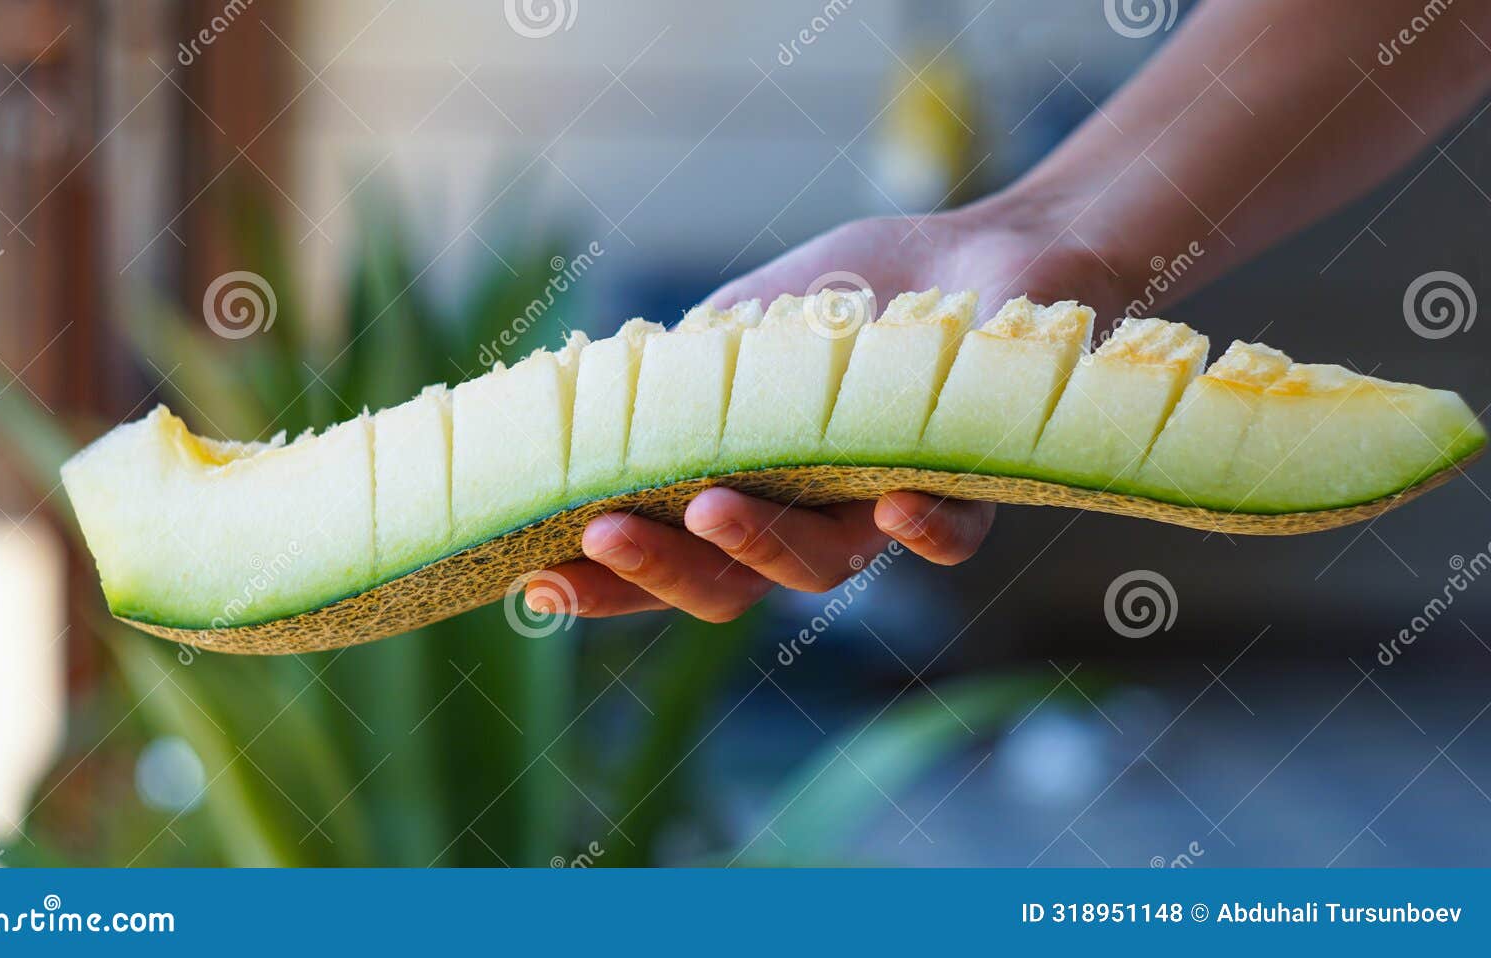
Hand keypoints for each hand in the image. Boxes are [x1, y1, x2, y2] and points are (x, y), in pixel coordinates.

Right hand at [529, 189, 1123, 621]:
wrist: (979, 255)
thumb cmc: (853, 294)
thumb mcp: (742, 322)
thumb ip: (677, 374)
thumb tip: (574, 404)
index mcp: (743, 487)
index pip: (664, 552)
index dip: (604, 582)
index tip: (536, 581)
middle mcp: (807, 519)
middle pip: (726, 585)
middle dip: (657, 572)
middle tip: (602, 534)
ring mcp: (881, 511)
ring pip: (819, 569)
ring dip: (757, 545)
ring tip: (709, 507)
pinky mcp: (969, 488)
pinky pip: (948, 537)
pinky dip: (921, 530)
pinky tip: (893, 503)